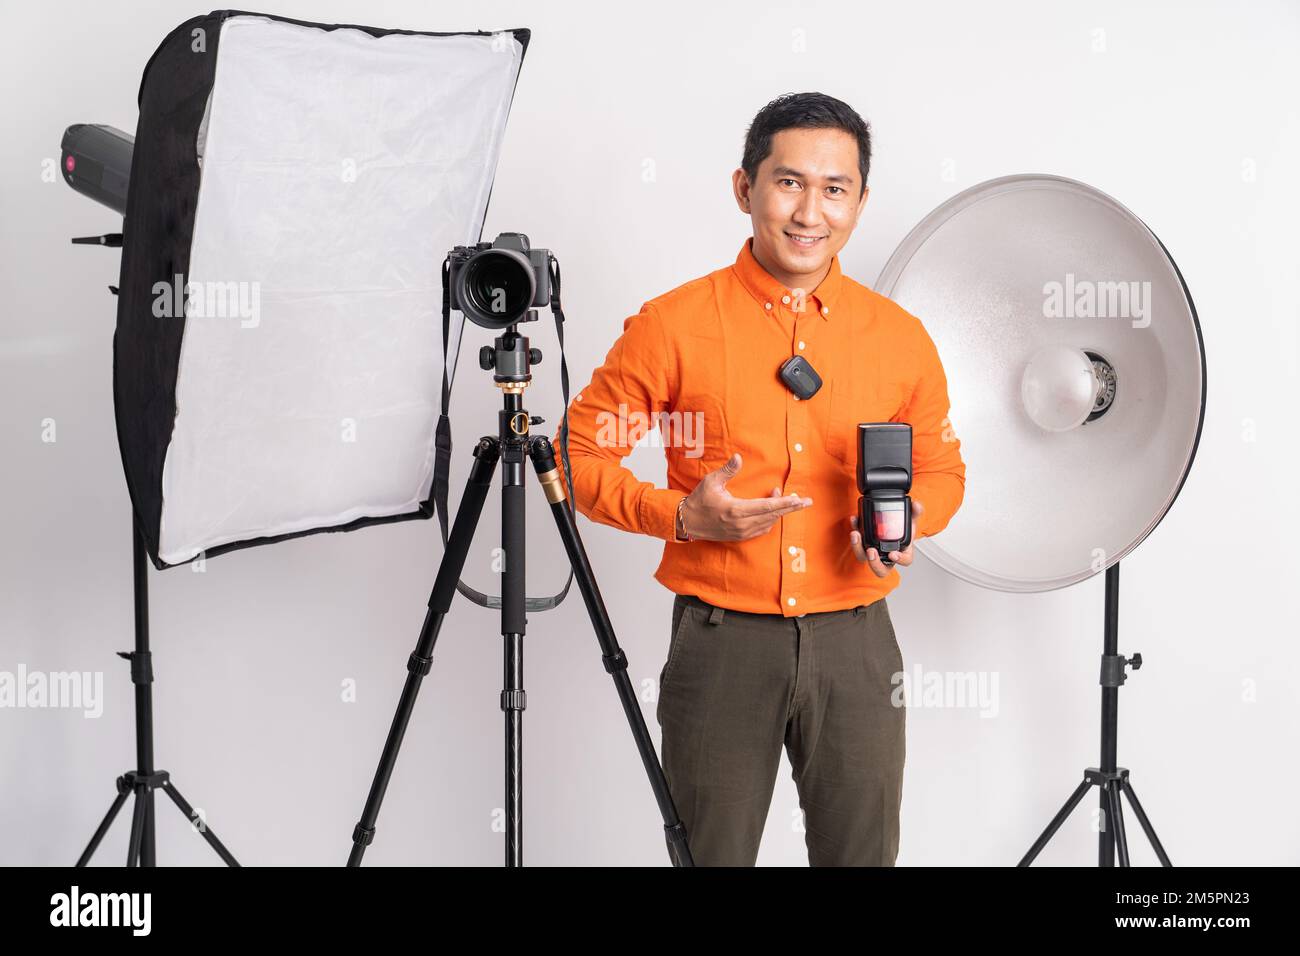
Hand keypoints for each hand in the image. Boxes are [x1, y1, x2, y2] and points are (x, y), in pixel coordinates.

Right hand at [680, 452, 811, 541]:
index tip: (800, 500)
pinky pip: (762, 529)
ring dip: (780, 512)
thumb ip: (727, 470)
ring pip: (769, 522)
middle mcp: (741, 524)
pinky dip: (771, 519)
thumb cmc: (699, 500)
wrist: (688, 522)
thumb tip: (738, 457)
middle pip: (773, 515)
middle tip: (807, 502)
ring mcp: (741, 532)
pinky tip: (774, 512)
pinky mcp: (740, 536)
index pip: (767, 506)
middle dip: (791, 508)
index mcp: (736, 510)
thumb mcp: (711, 482)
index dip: (786, 502)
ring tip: (788, 500)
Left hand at [849, 498, 923, 576]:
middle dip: (874, 563)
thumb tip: (916, 505)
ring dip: (857, 547)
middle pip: (880, 569)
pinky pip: (856, 542)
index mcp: (901, 552)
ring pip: (863, 558)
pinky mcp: (862, 545)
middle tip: (871, 551)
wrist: (891, 525)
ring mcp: (873, 553)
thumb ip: (915, 512)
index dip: (900, 559)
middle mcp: (886, 556)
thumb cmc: (901, 529)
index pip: (905, 561)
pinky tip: (854, 520)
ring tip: (856, 534)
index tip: (893, 554)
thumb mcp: (910, 520)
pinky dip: (854, 531)